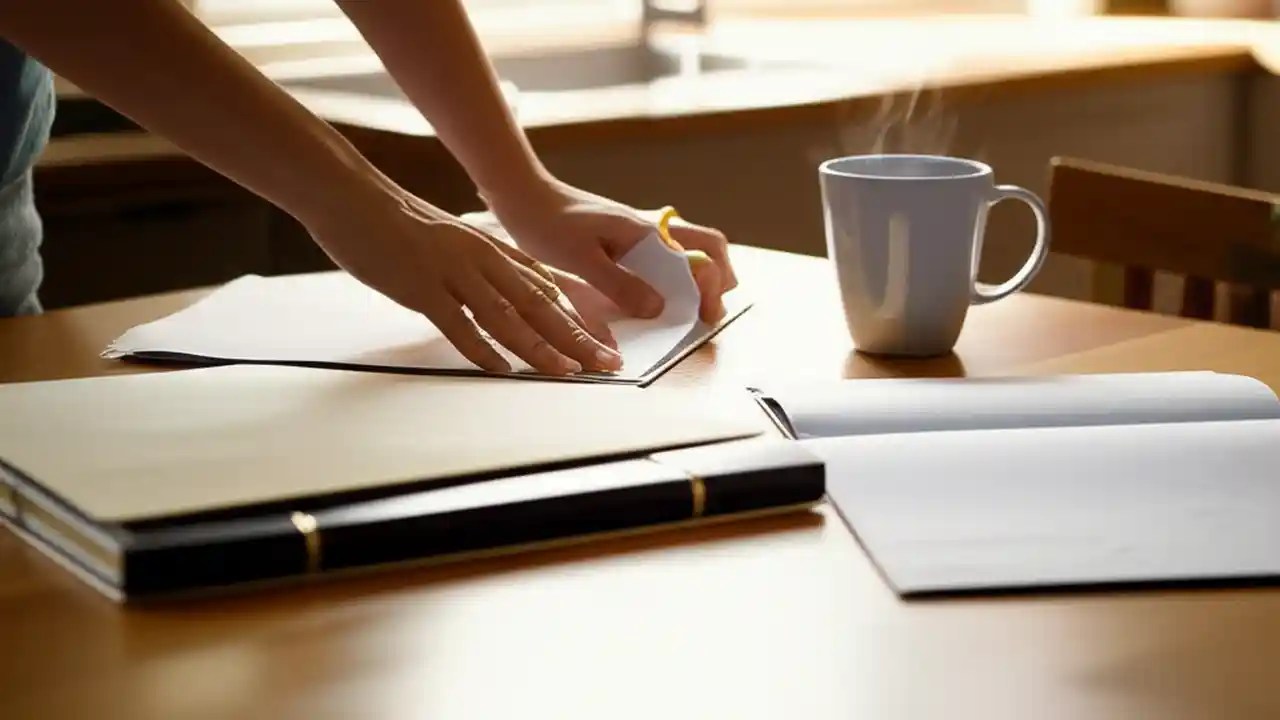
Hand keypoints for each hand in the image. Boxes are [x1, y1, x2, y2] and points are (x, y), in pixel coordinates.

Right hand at [304, 188, 621, 375]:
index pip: (545, 287)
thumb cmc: (396, 222)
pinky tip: (502, 369)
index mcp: (490, 249)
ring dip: (541, 348)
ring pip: (508, 315)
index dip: (577, 317)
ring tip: (569, 372)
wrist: (351, 197)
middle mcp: (481, 259)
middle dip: (578, 337)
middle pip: (540, 304)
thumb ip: (480, 264)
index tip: (603, 343)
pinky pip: (459, 323)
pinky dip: (482, 349)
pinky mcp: (422, 286)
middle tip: (608, 364)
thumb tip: (503, 290)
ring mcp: (452, 272)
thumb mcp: (450, 240)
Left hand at [481, 178, 737, 322]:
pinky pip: (661, 258)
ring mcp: (640, 234)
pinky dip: (672, 277)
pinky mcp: (624, 241)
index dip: (711, 287)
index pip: (701, 254)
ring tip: (693, 307)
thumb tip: (658, 308)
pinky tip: (658, 298)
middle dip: (718, 277)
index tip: (706, 315)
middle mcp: (650, 230)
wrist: (522, 196)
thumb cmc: (547, 222)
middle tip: (710, 311)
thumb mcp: (581, 259)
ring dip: (697, 277)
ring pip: (687, 251)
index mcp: (646, 231)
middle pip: (707, 246)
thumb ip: (620, 283)